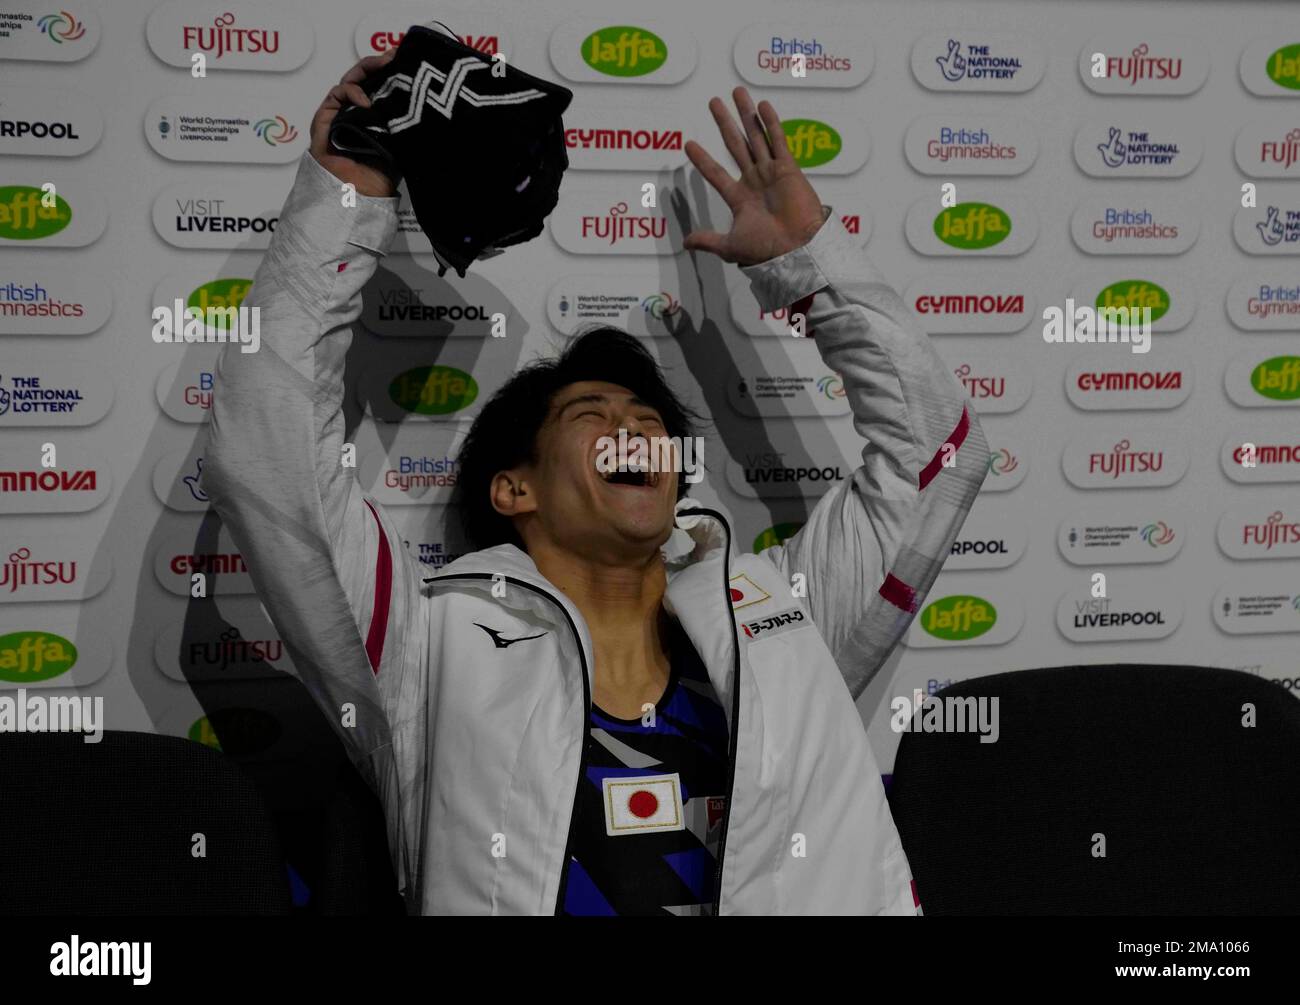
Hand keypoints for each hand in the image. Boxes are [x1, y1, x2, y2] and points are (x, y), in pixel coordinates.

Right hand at [309, 48, 398, 197]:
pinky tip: (367, 101)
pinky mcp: (324, 119)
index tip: (407, 62)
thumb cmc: (379, 178)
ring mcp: (339, 115)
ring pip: (350, 81)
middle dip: (379, 64)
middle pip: (365, 80)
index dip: (391, 73)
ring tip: (383, 67)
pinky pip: (336, 95)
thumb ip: (405, 125)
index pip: (382, 88)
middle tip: (394, 56)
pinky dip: (352, 92)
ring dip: (365, 70)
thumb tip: (422, 106)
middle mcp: (356, 115)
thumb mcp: (401, 145)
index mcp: (375, 119)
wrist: (359, 196)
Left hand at [682, 87, 826, 266]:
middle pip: (735, 145)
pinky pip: (778, 141)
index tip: (688, 144)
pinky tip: (762, 106)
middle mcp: (754, 181)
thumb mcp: (730, 246)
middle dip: (724, 123)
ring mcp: (771, 173)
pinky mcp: (788, 168)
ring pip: (755, 136)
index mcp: (740, 198)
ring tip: (736, 92)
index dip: (702, 159)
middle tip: (713, 103)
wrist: (796, 250)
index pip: (716, 173)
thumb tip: (685, 243)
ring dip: (746, 114)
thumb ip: (708, 241)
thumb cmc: (766, 250)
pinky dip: (770, 123)